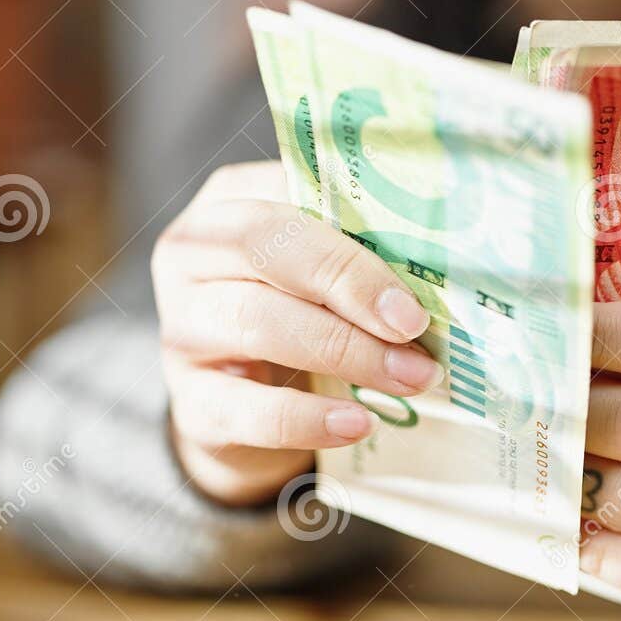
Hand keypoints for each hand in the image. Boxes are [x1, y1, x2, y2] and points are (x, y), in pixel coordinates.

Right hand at [152, 161, 440, 506]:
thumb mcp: (318, 274)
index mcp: (228, 205)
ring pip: (258, 324)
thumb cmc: (295, 315)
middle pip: (264, 249)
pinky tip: (357, 424)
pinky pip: (245, 409)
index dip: (353, 235)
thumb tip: (440, 264)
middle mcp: (190, 256)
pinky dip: (306, 419)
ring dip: (344, 352)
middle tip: (414, 326)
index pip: (286, 196)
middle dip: (349, 286)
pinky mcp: (190, 402)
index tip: (412, 279)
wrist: (240, 409)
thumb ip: (358, 252)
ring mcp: (181, 329)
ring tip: (409, 377)